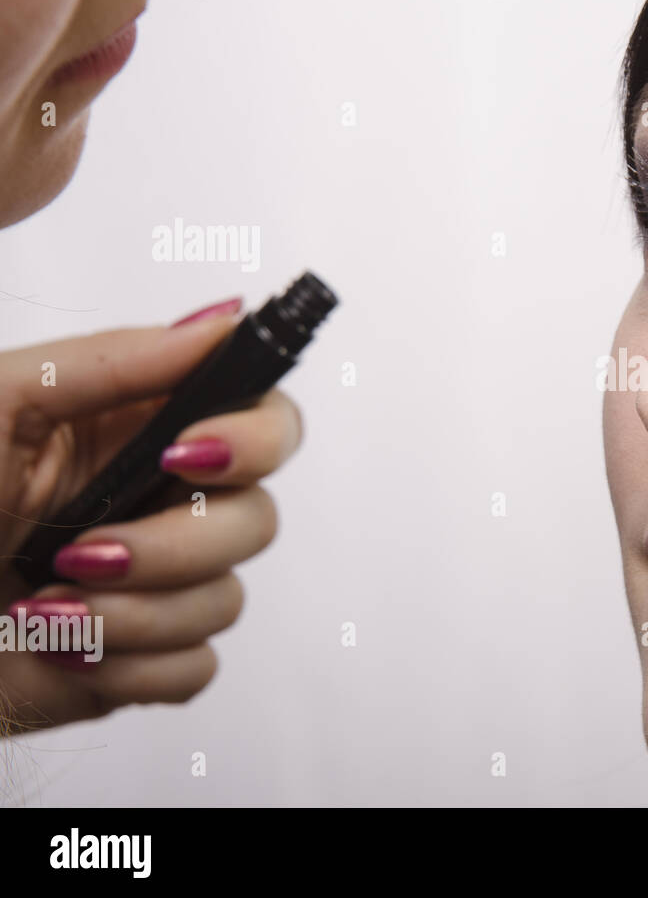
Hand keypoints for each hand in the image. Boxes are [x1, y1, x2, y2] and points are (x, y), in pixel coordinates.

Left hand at [0, 299, 301, 732]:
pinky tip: (61, 651)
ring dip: (135, 614)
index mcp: (133, 431)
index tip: (189, 456)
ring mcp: (155, 585)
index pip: (262, 418)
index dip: (253, 438)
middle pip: (256, 517)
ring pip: (226, 598)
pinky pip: (195, 668)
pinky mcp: (141, 659)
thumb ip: (118, 360)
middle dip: (174, 546)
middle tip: (83, 552)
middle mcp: (156, 504)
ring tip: (44, 609)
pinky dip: (129, 669)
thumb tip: (221, 319)